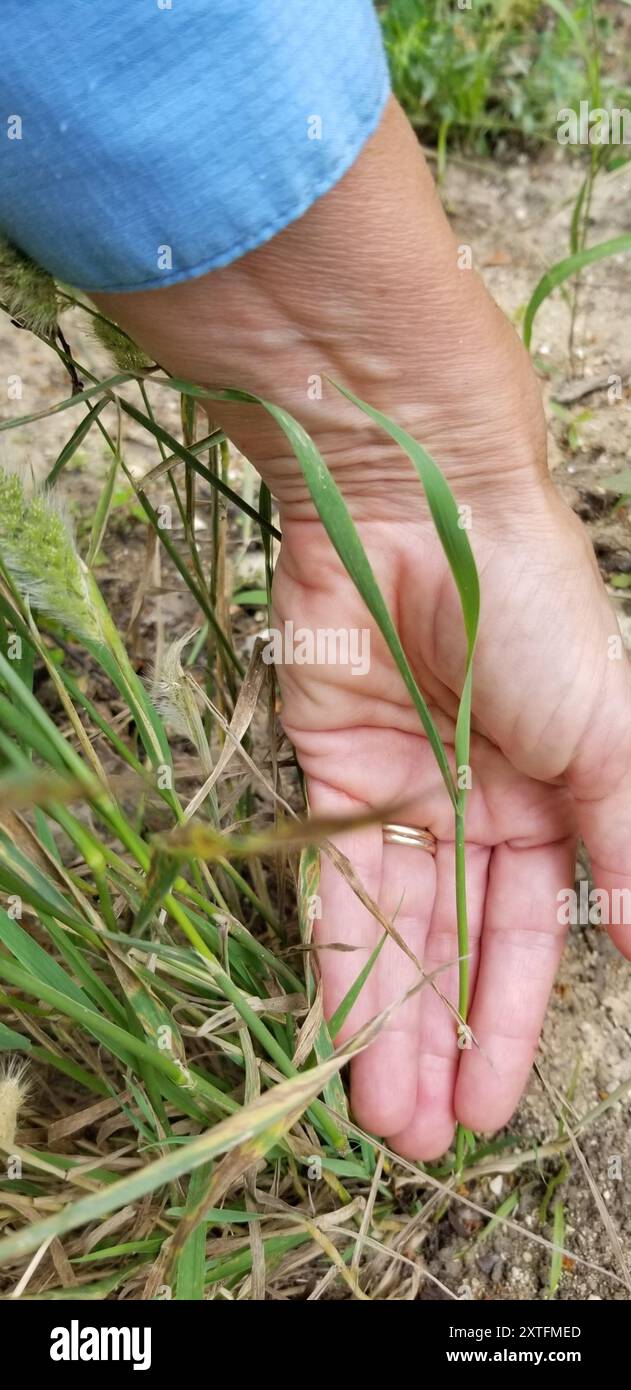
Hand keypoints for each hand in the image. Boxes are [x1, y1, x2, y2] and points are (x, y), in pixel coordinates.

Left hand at [272, 477, 630, 1158]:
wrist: (420, 509)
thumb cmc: (537, 614)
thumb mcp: (611, 735)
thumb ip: (626, 844)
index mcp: (553, 796)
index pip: (532, 932)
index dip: (514, 1019)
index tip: (499, 1104)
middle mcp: (474, 805)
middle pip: (457, 948)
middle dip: (447, 1044)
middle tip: (431, 1142)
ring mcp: (398, 794)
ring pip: (393, 934)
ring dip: (389, 1028)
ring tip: (388, 1123)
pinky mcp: (327, 777)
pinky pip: (331, 887)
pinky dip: (336, 965)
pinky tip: (338, 1042)